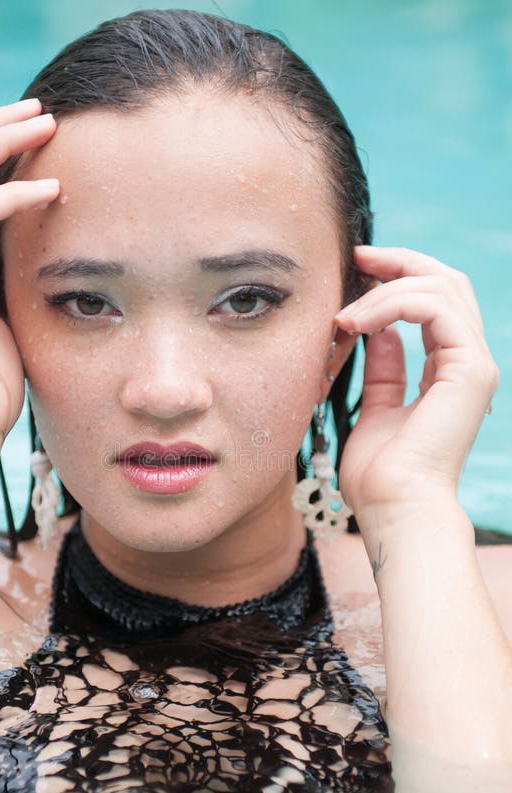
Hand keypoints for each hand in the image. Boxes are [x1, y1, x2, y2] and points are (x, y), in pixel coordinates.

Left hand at [334, 245, 497, 517]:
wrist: (393, 508)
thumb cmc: (379, 474)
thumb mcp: (376, 408)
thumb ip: (385, 369)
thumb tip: (380, 333)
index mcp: (449, 370)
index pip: (434, 301)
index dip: (397, 276)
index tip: (355, 268)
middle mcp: (467, 363)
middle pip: (445, 282)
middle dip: (398, 262)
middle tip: (355, 257)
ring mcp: (474, 364)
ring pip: (442, 288)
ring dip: (386, 289)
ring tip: (345, 314)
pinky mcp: (471, 370)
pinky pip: (436, 309)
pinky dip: (393, 304)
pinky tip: (358, 322)